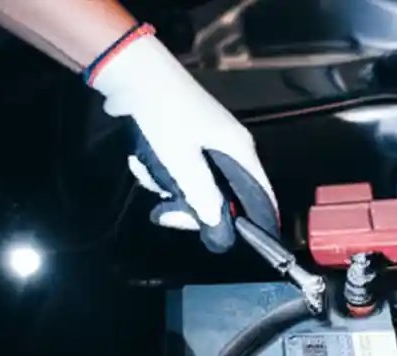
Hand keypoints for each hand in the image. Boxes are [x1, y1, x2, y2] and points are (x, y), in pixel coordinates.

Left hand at [87, 24, 276, 251]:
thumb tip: (218, 224)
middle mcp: (229, 148)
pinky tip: (144, 160)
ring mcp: (206, 144)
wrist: (134, 74)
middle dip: (192, 206)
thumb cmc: (165, 115)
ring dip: (169, 186)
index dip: (253, 220)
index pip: (261, 194)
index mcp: (239, 150)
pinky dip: (161, 170)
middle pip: (222, 195)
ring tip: (149, 171)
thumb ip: (202, 195)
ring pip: (195, 184)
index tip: (232, 240)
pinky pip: (179, 169)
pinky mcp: (185, 140)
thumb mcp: (182, 160)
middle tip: (167, 213)